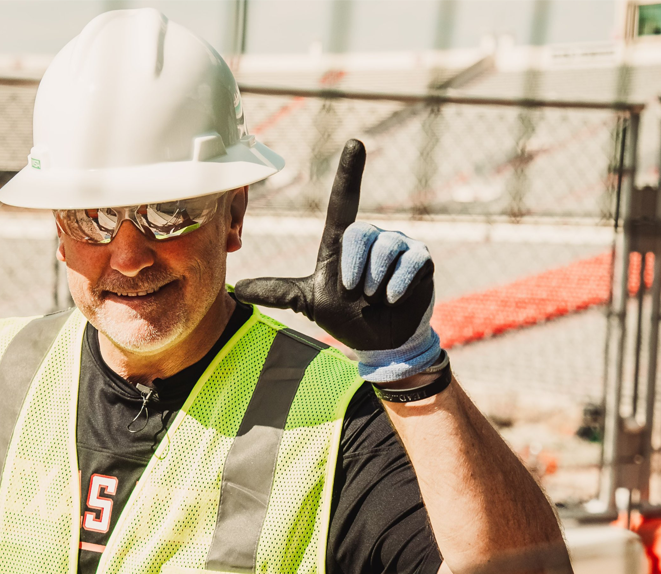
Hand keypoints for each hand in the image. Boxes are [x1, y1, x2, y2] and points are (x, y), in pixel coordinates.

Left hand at [234, 139, 440, 381]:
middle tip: (353, 291)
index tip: (355, 143)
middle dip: (353, 268)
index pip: (344, 201)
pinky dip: (398, 284)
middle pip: (359, 233)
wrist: (379, 342)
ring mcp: (398, 245)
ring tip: (373, 298)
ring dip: (374, 281)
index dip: (350, 173)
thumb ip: (278, 292)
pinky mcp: (421, 259)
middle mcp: (372, 236)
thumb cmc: (346, 316)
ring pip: (385, 248)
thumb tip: (239, 289)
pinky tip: (392, 299)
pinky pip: (411, 261)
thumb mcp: (308, 303)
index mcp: (342, 241)